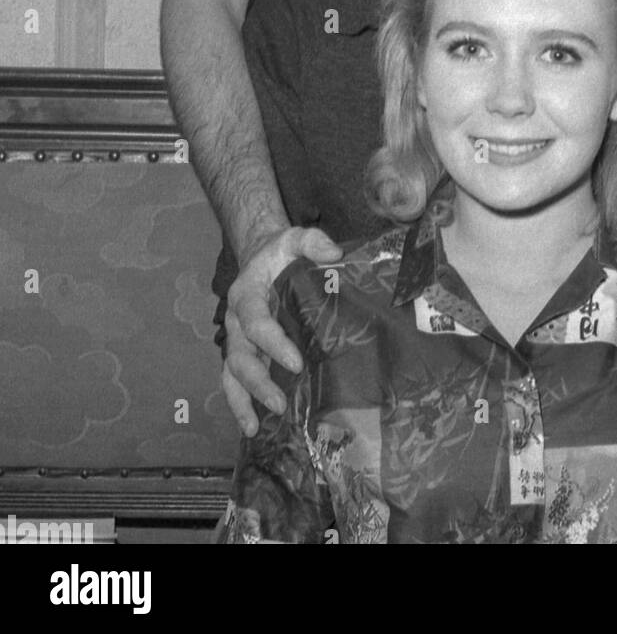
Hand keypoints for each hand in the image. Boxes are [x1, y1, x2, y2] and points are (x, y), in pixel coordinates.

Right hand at [222, 226, 343, 436]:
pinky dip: (241, 404)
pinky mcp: (243, 353)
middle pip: (239, 356)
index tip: (296, 362)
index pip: (255, 321)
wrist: (262, 257)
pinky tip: (253, 427)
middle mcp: (235, 321)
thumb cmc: (281, 252)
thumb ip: (312, 241)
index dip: (273, 343)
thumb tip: (334, 253)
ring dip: (243, 401)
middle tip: (280, 402)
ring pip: (232, 374)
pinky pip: (235, 382)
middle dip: (258, 382)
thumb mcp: (295, 239)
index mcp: (246, 294)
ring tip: (255, 427)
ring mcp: (236, 340)